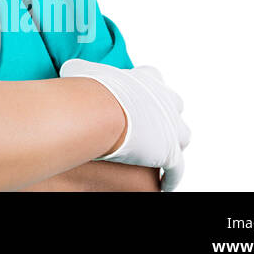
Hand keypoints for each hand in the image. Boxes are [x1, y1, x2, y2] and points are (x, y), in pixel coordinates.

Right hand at [59, 58, 191, 190]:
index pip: (153, 77)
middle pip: (174, 104)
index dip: (144, 86)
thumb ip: (82, 69)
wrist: (102, 111)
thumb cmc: (92, 89)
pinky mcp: (170, 152)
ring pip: (182, 135)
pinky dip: (171, 176)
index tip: (133, 93)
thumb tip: (71, 69)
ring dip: (173, 141)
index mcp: (148, 78)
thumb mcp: (82, 70)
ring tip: (161, 150)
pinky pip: (176, 168)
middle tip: (148, 121)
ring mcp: (171, 127)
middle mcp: (166, 100)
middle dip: (164, 112)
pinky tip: (164, 183)